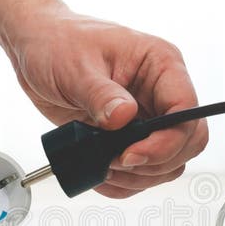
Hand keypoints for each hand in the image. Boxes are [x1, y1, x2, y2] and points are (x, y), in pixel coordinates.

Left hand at [3, 5, 208, 198]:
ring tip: (104, 168)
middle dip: (154, 162)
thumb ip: (101, 96)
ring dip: (139, 176)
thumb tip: (124, 117)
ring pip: (169, 163)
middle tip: (116, 162)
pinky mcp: (130, 136)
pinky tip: (100, 174)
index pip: (186, 111)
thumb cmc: (58, 42)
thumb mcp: (76, 67)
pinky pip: (143, 171)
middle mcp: (161, 92)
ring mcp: (148, 116)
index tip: (130, 154)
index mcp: (161, 64)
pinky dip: (124, 182)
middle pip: (187, 142)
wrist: (37, 47)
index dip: (166, 141)